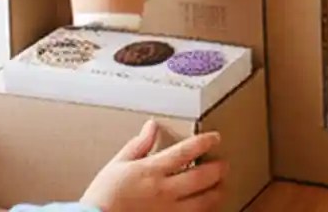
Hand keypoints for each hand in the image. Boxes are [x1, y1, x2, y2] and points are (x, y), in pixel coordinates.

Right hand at [80, 120, 225, 211]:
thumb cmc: (102, 196)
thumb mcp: (117, 166)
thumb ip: (138, 146)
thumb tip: (151, 125)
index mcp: (151, 171)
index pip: (185, 152)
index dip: (205, 142)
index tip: (216, 138)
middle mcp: (163, 191)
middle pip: (202, 177)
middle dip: (219, 169)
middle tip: (224, 164)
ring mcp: (168, 211)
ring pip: (204, 202)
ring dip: (217, 192)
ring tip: (221, 186)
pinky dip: (204, 211)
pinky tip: (206, 207)